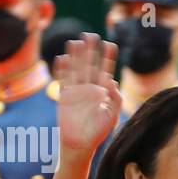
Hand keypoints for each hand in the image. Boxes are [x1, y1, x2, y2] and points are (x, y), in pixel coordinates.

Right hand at [54, 34, 121, 154]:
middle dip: (91, 51)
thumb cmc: (98, 132)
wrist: (80, 143)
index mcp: (102, 92)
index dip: (107, 58)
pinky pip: (63, 80)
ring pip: (76, 69)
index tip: (110, 44)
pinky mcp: (64, 96)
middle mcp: (88, 88)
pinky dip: (62, 69)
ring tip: (76, 41)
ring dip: (76, 56)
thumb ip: (115, 99)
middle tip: (91, 35)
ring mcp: (76, 91)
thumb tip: (112, 81)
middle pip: (89, 65)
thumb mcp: (111, 115)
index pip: (105, 70)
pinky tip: (63, 58)